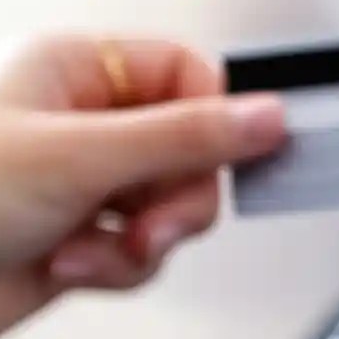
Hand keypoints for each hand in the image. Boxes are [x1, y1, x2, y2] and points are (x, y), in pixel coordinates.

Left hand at [0, 35, 285, 338]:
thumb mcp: (79, 158)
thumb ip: (186, 138)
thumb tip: (266, 116)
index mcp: (76, 70)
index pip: (189, 76)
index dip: (218, 118)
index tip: (241, 152)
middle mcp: (83, 122)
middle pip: (192, 151)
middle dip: (178, 200)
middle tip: (153, 222)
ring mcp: (83, 182)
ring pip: (172, 208)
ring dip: (144, 242)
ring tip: (99, 249)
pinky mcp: (80, 237)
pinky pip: (143, 251)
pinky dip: (120, 267)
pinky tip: (71, 266)